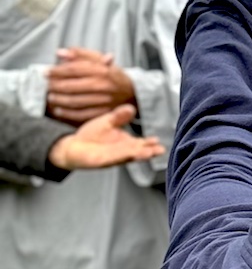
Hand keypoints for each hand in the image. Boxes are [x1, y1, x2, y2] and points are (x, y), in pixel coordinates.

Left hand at [46, 47, 134, 121]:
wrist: (133, 93)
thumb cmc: (112, 75)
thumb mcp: (99, 59)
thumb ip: (80, 54)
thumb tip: (59, 53)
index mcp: (101, 70)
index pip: (74, 69)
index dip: (57, 71)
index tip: (45, 72)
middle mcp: (103, 86)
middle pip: (72, 86)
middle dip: (55, 86)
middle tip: (45, 86)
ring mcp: (104, 101)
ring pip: (75, 102)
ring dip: (59, 100)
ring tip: (50, 97)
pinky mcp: (104, 113)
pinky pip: (83, 115)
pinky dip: (68, 114)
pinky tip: (59, 110)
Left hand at [47, 105, 163, 171]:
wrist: (73, 146)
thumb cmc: (91, 136)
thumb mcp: (107, 121)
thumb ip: (119, 116)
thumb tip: (131, 108)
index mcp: (125, 142)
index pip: (141, 143)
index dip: (149, 142)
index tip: (158, 140)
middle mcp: (122, 151)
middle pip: (138, 151)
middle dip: (149, 151)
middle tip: (160, 149)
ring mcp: (114, 157)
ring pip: (129, 156)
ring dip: (139, 155)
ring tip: (149, 153)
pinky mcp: (103, 161)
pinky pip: (114, 158)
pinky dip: (123, 156)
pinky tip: (130, 154)